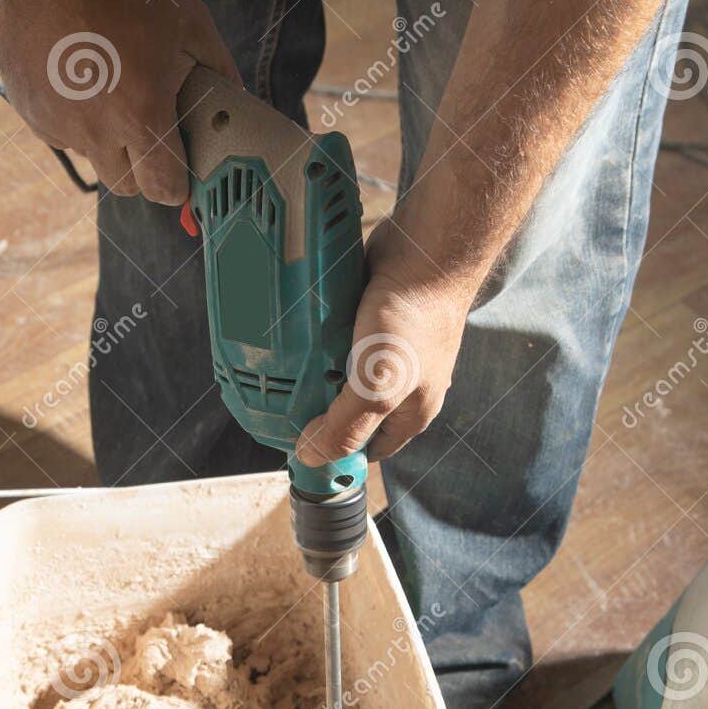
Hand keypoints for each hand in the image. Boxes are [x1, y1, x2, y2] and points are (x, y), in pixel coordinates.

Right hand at [0, 0, 239, 204]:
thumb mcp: (187, 18)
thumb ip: (216, 65)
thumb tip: (234, 96)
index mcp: (142, 114)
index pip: (163, 188)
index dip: (175, 186)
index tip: (179, 173)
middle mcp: (97, 130)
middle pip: (125, 186)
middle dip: (140, 169)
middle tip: (147, 132)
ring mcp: (57, 124)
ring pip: (90, 158)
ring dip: (104, 140)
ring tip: (109, 90)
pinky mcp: (29, 111)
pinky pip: (58, 133)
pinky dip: (71, 119)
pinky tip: (78, 79)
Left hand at [295, 226, 475, 465]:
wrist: (425, 252)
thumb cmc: (412, 320)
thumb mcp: (376, 386)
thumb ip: (345, 425)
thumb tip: (311, 456)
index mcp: (408, 413)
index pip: (365, 450)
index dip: (334, 454)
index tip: (297, 448)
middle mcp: (399, 387)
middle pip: (348, 412)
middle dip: (318, 409)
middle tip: (283, 403)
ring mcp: (385, 353)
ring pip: (339, 375)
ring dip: (315, 373)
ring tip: (286, 369)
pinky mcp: (370, 323)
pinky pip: (338, 342)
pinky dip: (319, 341)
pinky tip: (301, 338)